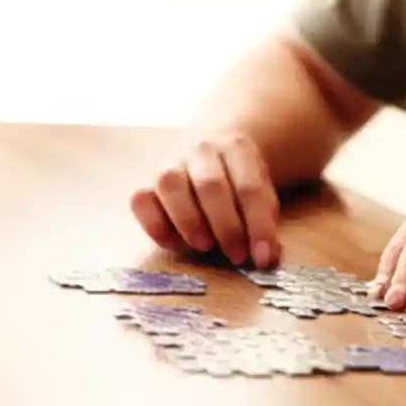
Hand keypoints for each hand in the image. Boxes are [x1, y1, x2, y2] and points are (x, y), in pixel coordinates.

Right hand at [130, 131, 280, 266]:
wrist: (212, 153)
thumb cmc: (239, 184)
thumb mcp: (262, 196)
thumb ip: (265, 224)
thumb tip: (265, 257)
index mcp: (238, 148)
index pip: (250, 188)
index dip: (258, 226)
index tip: (262, 257)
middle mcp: (201, 150)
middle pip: (210, 186)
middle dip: (225, 227)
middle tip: (236, 256)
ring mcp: (170, 163)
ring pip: (170, 185)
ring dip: (188, 222)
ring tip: (203, 246)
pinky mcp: (146, 183)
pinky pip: (141, 200)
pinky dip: (154, 225)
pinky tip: (176, 242)